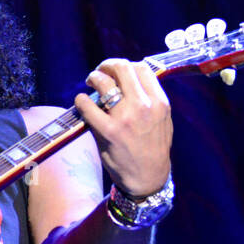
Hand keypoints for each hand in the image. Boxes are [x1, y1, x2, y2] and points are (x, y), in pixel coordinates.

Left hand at [74, 58, 171, 198]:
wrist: (147, 178)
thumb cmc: (152, 148)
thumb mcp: (163, 120)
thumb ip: (151, 99)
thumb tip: (130, 80)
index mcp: (159, 103)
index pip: (142, 68)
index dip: (125, 65)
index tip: (116, 72)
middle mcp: (144, 107)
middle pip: (122, 68)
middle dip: (106, 65)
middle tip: (99, 73)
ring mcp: (125, 118)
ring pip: (104, 82)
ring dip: (93, 77)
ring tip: (90, 83)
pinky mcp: (108, 131)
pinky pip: (87, 105)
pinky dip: (81, 100)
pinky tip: (82, 102)